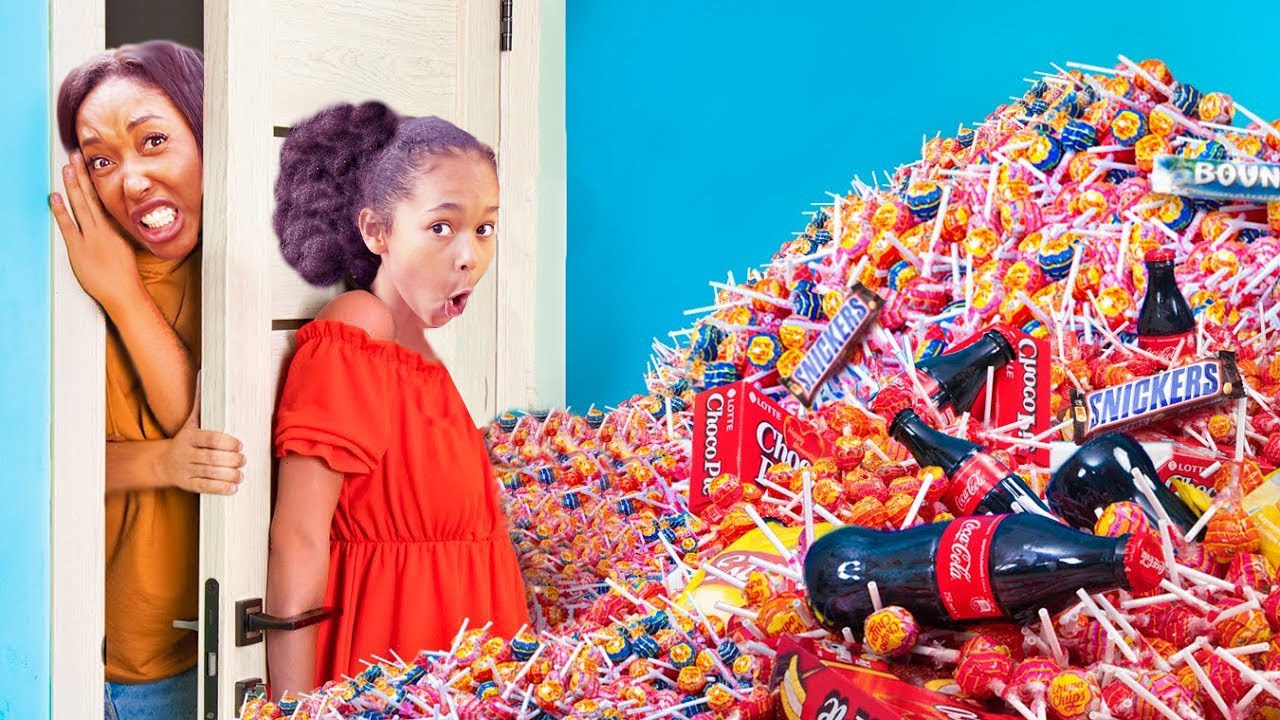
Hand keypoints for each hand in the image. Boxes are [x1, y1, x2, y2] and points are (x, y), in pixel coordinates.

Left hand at [49, 153, 140, 310]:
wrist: (123, 292)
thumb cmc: (126, 275)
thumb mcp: (128, 247)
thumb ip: (119, 232)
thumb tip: (116, 221)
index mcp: (116, 228)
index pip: (104, 199)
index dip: (97, 181)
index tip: (93, 165)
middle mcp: (103, 228)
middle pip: (91, 197)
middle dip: (83, 175)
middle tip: (77, 157)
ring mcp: (90, 237)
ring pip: (80, 206)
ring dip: (73, 186)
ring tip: (67, 169)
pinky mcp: (78, 248)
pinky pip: (68, 225)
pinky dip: (60, 210)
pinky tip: (55, 198)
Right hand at [162, 386, 246, 495]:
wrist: (163, 463)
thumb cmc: (185, 440)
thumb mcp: (191, 421)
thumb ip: (201, 401)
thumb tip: (202, 371)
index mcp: (189, 437)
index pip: (209, 438)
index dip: (226, 442)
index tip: (240, 444)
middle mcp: (185, 454)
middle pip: (210, 458)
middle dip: (230, 460)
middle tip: (243, 459)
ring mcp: (185, 470)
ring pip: (208, 474)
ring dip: (228, 475)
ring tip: (241, 474)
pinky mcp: (187, 485)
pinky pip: (204, 487)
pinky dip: (220, 488)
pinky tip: (233, 487)